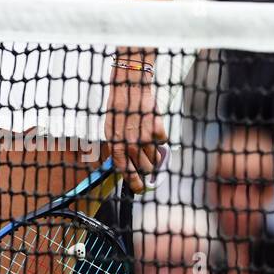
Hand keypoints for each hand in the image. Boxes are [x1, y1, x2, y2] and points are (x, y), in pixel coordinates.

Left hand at [104, 66, 167, 193]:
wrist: (130, 85)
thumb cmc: (119, 106)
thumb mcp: (111, 126)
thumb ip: (117, 145)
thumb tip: (125, 166)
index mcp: (114, 141)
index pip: (123, 168)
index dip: (132, 181)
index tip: (139, 188)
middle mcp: (128, 141)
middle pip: (142, 168)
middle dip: (146, 173)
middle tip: (149, 175)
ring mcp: (143, 135)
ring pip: (154, 158)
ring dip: (154, 157)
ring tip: (149, 147)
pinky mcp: (156, 128)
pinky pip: (162, 142)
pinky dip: (160, 139)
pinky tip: (153, 130)